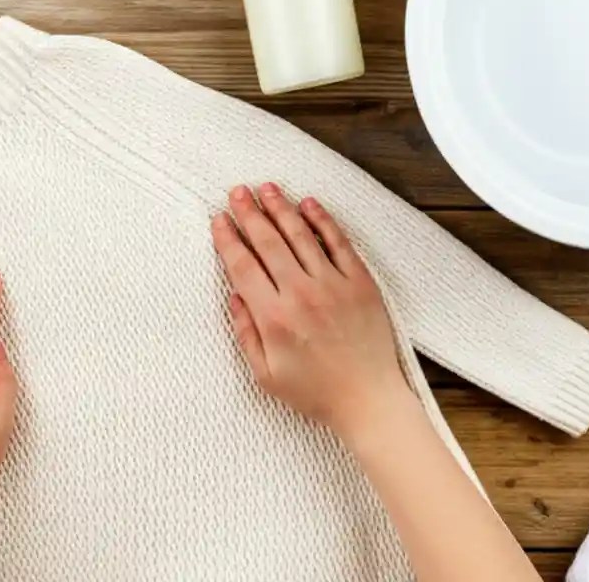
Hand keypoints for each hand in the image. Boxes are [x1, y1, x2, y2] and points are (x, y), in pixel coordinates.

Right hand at [211, 183, 409, 437]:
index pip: (243, 266)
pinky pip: (339, 244)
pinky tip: (309, 204)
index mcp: (274, 318)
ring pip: (301, 236)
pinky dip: (323, 221)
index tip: (219, 219)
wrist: (369, 400)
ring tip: (267, 188)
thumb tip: (235, 295)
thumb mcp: (265, 374)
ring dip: (281, 208)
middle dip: (250, 213)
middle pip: (268, 242)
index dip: (228, 239)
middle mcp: (301, 295)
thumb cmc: (316, 392)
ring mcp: (333, 286)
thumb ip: (246, 333)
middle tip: (238, 192)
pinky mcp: (360, 283)